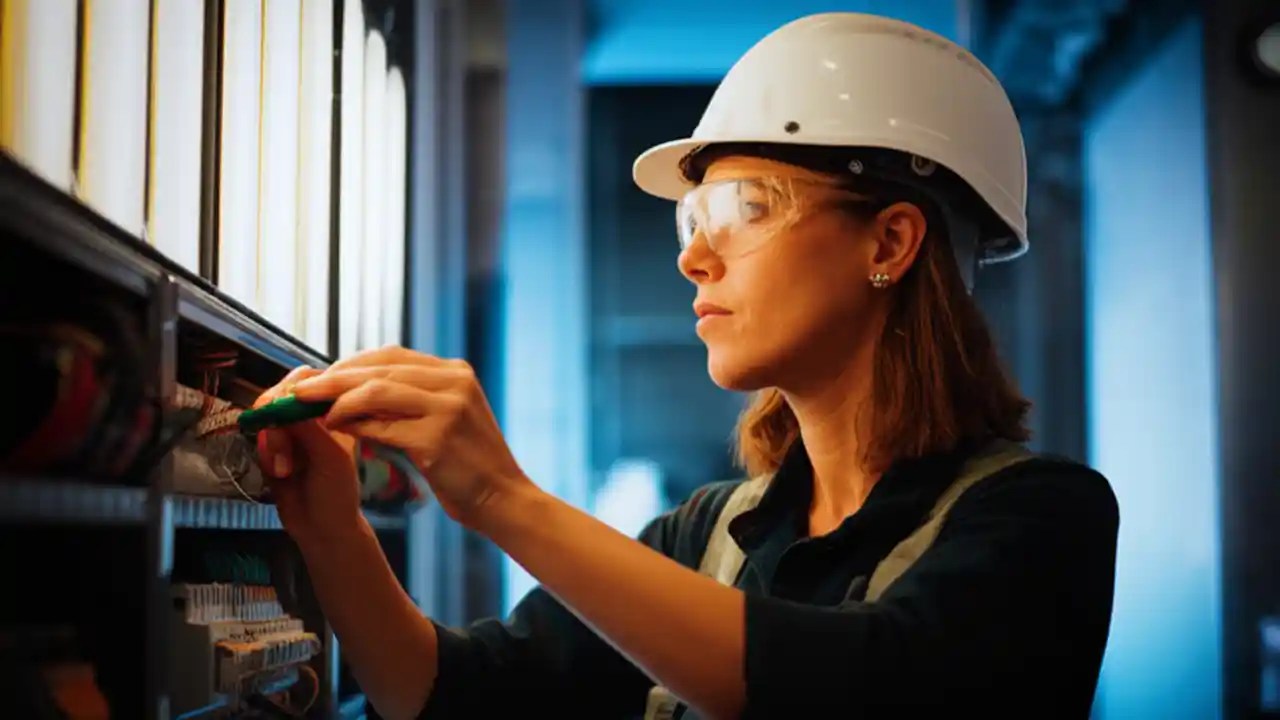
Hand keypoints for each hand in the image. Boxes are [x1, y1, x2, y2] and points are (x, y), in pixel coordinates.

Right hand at [254, 366, 365, 547]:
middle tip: (279, 445)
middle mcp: (315, 415)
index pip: (313, 382)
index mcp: (338, 410)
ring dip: (273, 443)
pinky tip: (281, 474)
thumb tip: (286, 400)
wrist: (321, 529)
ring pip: (267, 417)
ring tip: (286, 470)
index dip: (293, 388)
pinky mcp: (276, 446)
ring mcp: (293, 430)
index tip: (281, 404)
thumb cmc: (337, 494)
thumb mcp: (329, 458)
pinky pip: (261, 439)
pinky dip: (267, 455)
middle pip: (282, 392)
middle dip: (276, 418)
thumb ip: (309, 428)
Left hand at [291, 345, 532, 527]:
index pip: (391, 355)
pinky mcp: (438, 437)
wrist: (503, 499)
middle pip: (379, 368)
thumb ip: (412, 399)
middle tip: (300, 389)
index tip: (321, 377)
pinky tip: (337, 430)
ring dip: (337, 399)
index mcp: (456, 372)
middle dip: (333, 377)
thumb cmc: (469, 465)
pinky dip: (354, 425)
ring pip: (377, 390)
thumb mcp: (446, 418)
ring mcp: (448, 408)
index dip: (350, 364)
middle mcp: (454, 382)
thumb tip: (356, 391)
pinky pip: (382, 426)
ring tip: (310, 409)